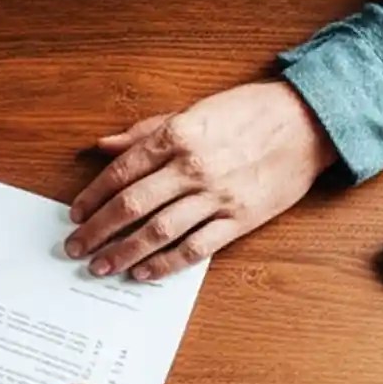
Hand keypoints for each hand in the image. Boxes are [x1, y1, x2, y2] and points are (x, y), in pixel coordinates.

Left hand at [65, 81, 336, 280]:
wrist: (308, 121)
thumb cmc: (249, 112)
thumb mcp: (193, 110)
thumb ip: (145, 131)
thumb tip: (103, 145)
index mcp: (176, 137)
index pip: (120, 172)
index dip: (92, 197)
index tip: (75, 214)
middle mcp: (191, 167)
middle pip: (131, 206)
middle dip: (97, 230)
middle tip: (75, 248)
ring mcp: (216, 196)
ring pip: (158, 231)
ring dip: (123, 252)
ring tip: (100, 267)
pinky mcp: (239, 219)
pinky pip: (195, 248)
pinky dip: (165, 264)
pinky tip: (143, 273)